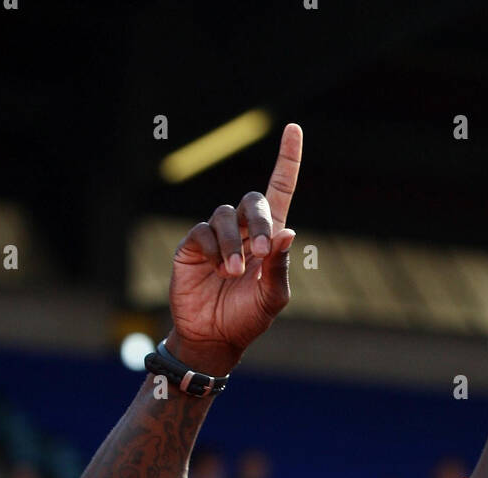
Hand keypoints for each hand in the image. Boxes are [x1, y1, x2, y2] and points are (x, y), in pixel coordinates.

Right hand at [167, 122, 302, 373]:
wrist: (213, 337)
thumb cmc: (247, 318)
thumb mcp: (272, 298)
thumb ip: (279, 267)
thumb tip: (288, 231)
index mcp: (268, 240)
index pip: (280, 191)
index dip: (287, 161)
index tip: (294, 130)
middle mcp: (243, 231)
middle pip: (253, 201)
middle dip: (260, 222)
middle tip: (262, 252)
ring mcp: (217, 236)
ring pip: (225, 215)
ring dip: (233, 243)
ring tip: (234, 274)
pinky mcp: (193, 246)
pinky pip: (204, 232)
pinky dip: (214, 249)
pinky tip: (219, 271)